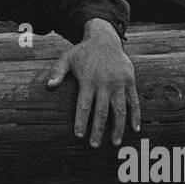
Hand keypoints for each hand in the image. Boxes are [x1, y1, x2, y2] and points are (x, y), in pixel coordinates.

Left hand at [46, 18, 139, 147]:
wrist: (105, 38)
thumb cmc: (83, 52)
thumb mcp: (67, 58)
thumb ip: (57, 72)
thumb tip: (49, 86)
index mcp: (88, 80)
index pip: (84, 105)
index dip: (81, 121)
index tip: (79, 135)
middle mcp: (104, 83)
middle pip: (101, 111)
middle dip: (97, 130)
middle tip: (94, 145)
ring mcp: (119, 83)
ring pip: (120, 110)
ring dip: (118, 127)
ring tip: (115, 142)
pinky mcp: (130, 81)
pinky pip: (134, 101)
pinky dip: (136, 116)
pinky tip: (135, 129)